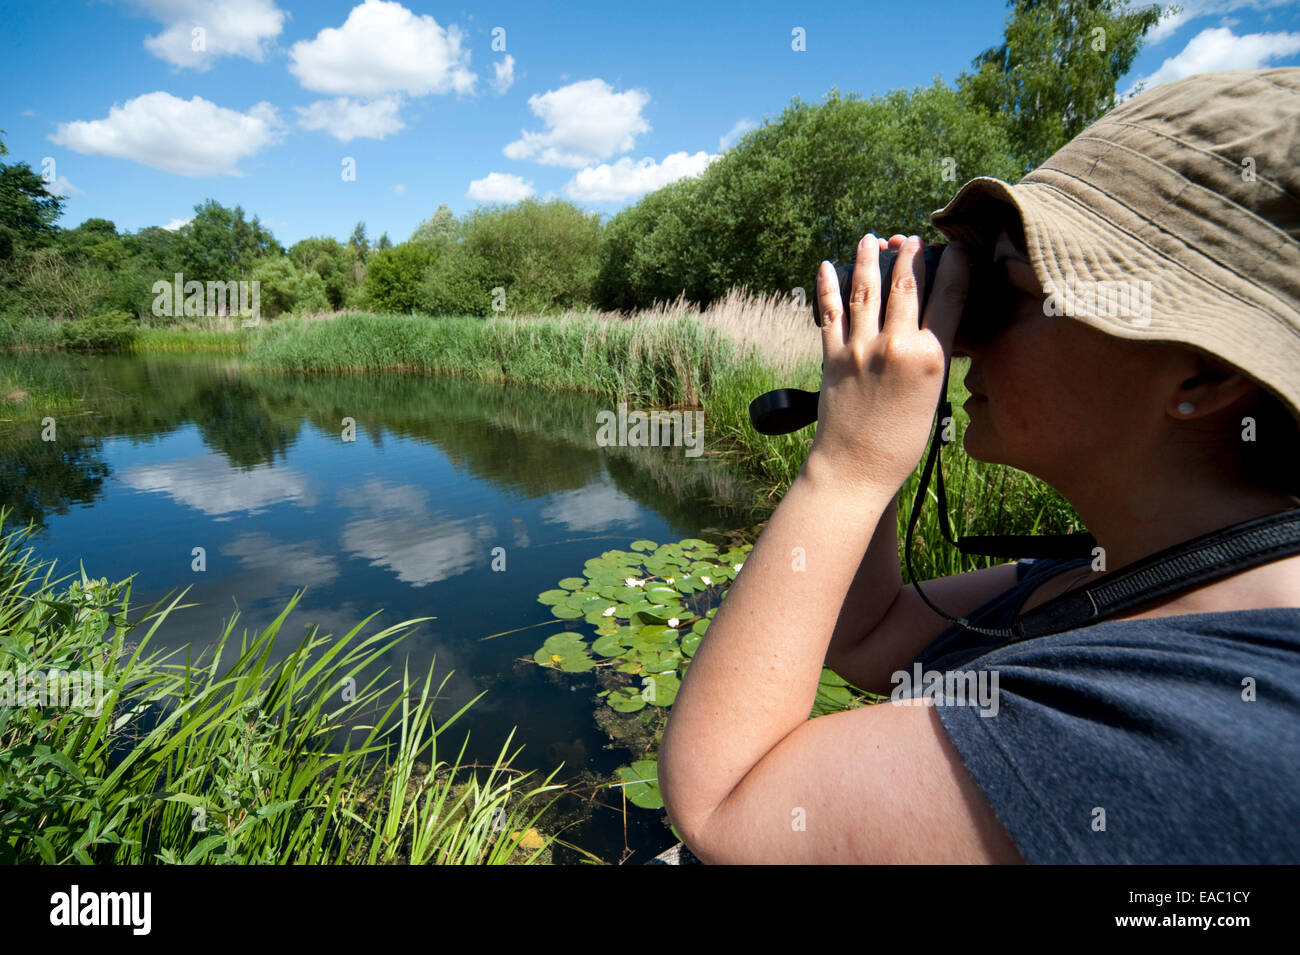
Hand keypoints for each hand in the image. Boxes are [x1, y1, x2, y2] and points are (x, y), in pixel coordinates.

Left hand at [803, 232, 970, 496]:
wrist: (856, 468)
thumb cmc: (901, 443)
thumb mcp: (932, 396)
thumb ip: (931, 357)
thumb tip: (928, 326)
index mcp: (930, 357)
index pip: (949, 297)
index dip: (956, 265)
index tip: (958, 247)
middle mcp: (896, 346)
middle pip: (907, 285)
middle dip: (911, 254)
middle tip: (912, 237)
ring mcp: (861, 349)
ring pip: (866, 290)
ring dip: (869, 259)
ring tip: (872, 239)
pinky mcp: (832, 357)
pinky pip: (829, 313)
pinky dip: (827, 287)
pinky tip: (826, 266)